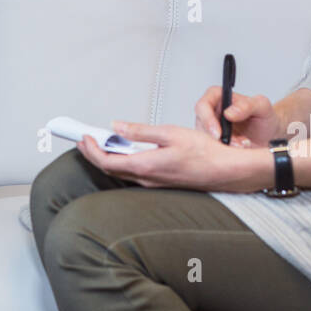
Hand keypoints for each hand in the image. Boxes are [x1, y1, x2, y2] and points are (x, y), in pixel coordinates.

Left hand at [76, 121, 269, 192]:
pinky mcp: (161, 182)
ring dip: (106, 158)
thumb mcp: (170, 133)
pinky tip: (124, 151)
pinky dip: (121, 162)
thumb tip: (117, 127)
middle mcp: (147, 179)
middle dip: (93, 154)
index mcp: (146, 166)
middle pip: (110, 169)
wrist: (226, 172)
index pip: (107, 162)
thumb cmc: (205, 153)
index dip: (91, 150)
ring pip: (121, 172)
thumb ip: (140, 131)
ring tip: (99, 143)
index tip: (84, 137)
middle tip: (84, 140)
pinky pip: (134, 173)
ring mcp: (154, 183)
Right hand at [194, 85, 284, 148]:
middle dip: (216, 137)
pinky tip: (240, 149)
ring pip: (207, 140)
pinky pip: (214, 151)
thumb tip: (229, 112)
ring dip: (224, 145)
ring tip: (242, 145)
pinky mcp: (216, 144)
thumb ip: (247, 105)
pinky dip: (226, 153)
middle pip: (201, 125)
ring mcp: (212, 129)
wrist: (270, 137)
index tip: (217, 132)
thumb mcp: (262, 107)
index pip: (203, 104)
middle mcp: (213, 112)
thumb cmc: (264, 119)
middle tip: (232, 144)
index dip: (207, 119)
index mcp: (219, 97)